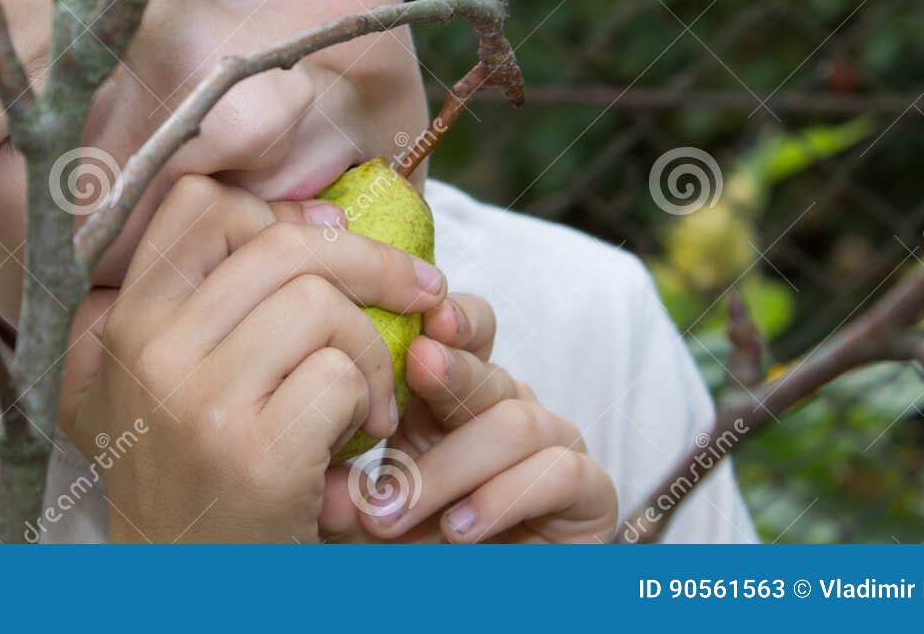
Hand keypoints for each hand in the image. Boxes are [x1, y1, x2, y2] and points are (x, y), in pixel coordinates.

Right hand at [60, 175, 449, 541]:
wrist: (185, 596)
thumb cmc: (189, 482)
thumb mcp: (148, 385)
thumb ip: (191, 300)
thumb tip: (310, 215)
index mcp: (122, 323)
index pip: (200, 203)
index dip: (279, 210)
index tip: (329, 241)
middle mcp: (148, 351)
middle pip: (281, 243)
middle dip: (371, 261)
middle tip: (418, 293)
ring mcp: (197, 401)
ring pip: (321, 303)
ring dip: (372, 348)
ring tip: (369, 398)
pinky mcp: (255, 452)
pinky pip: (341, 373)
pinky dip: (373, 400)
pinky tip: (363, 441)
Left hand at [319, 293, 617, 542]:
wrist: (483, 605)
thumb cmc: (423, 549)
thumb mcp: (377, 514)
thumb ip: (354, 495)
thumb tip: (331, 493)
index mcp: (454, 395)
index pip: (461, 333)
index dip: (449, 319)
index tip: (418, 325)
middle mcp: (509, 407)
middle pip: (486, 368)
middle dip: (447, 372)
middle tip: (413, 368)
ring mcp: (555, 444)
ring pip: (516, 422)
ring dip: (450, 469)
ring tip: (397, 514)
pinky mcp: (591, 490)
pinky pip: (558, 472)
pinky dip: (503, 499)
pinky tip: (460, 529)